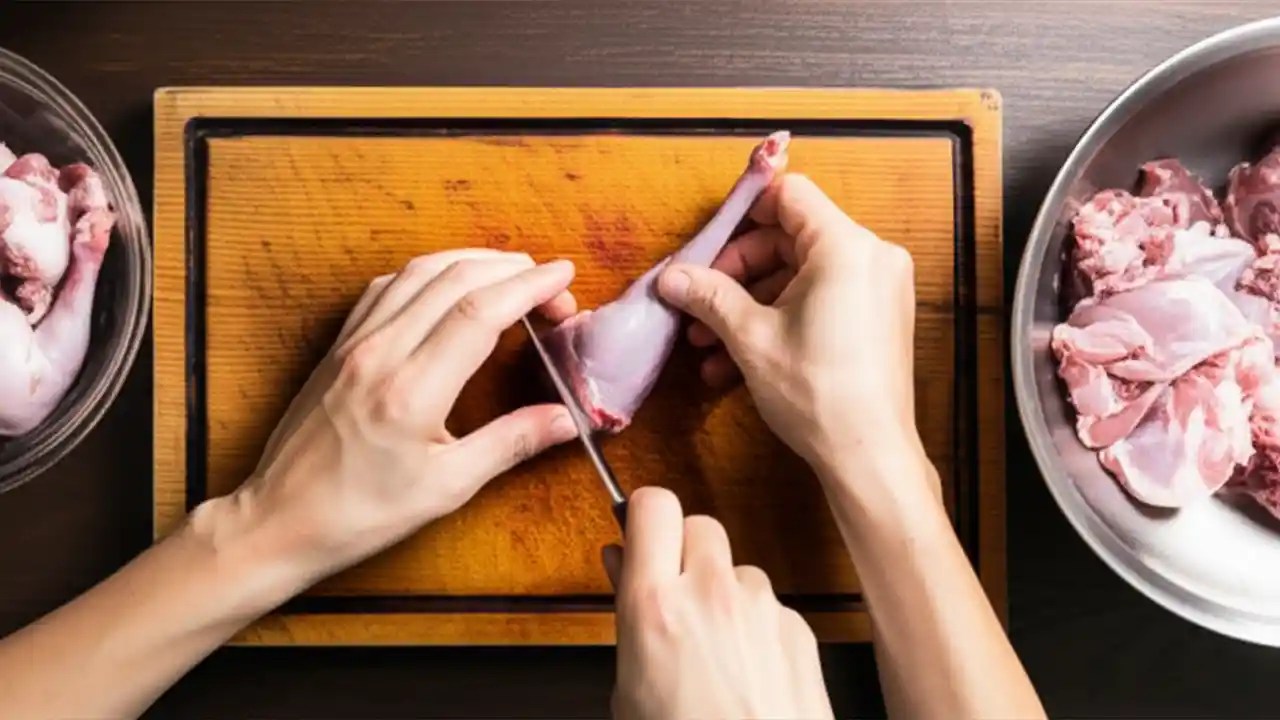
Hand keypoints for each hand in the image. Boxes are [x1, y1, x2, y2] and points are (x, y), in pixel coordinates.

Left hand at [231, 248, 580, 584]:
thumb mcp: (446, 488)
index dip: (529, 285)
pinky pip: (388, 287)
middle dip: (512, 269)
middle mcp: (381, 353)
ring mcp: (355, 343)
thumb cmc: (359, 513)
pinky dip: (429, 272)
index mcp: (412, 390)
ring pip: (419, 272)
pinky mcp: (339, 345)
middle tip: (551, 286)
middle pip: (455, 278)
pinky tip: (449, 283)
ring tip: (511, 271)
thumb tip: (567, 420)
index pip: (480, 311)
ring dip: (472, 260)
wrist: (280, 520)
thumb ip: (510, 444)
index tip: (563, 277)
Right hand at [603, 487, 832, 719]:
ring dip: (724, 593)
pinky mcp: (798, 627)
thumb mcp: (629, 692)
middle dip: (684, 550)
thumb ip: (628, 615)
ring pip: (738, 567)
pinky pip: (770, 605)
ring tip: (713, 652)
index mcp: (655, 607)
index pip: (652, 505)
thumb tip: (621, 564)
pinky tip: (748, 673)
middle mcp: (712, 594)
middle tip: (674, 592)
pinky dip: (757, 626)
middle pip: (699, 522)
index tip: (639, 532)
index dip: (643, 516)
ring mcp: (761, 607)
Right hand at [655, 174, 928, 491]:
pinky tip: (735, 359)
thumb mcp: (750, 337)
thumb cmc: (816, 391)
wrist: (868, 454)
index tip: (708, 244)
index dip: (743, 213)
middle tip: (697, 301)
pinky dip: (780, 318)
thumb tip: (670, 276)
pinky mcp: (876, 317)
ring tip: (705, 341)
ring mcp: (878, 288)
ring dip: (749, 302)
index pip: (789, 195)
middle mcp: (871, 257)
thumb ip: (709, 295)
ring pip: (800, 275)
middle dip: (737, 270)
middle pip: (790, 236)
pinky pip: (820, 299)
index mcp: (845, 247)